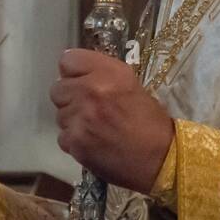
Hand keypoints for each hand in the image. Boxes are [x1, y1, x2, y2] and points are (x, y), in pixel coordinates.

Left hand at [50, 48, 174, 192]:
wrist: (162, 159)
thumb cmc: (151, 122)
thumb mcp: (131, 85)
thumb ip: (101, 75)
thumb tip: (78, 76)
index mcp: (109, 72)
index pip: (68, 61)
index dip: (74, 73)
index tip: (82, 81)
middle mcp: (91, 90)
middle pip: (57, 88)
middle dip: (70, 98)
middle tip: (89, 109)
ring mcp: (81, 117)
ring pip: (59, 114)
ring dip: (73, 121)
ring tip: (95, 129)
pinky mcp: (75, 142)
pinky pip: (63, 137)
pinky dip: (75, 141)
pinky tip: (93, 143)